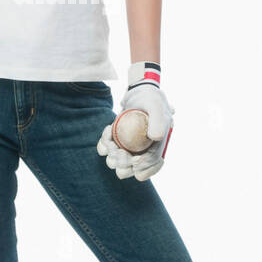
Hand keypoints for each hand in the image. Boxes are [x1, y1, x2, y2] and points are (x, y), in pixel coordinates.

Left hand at [97, 60, 174, 180]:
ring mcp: (128, 148)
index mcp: (157, 150)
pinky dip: (103, 144)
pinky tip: (109, 129)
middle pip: (129, 170)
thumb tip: (156, 138)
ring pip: (115, 163)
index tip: (134, 160)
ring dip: (111, 154)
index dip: (141, 168)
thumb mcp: (156, 107)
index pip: (149, 168)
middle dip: (122, 163)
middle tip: (119, 150)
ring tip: (113, 137)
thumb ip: (159, 121)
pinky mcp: (116, 141)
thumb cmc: (150, 98)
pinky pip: (105, 150)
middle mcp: (142, 152)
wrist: (138, 91)